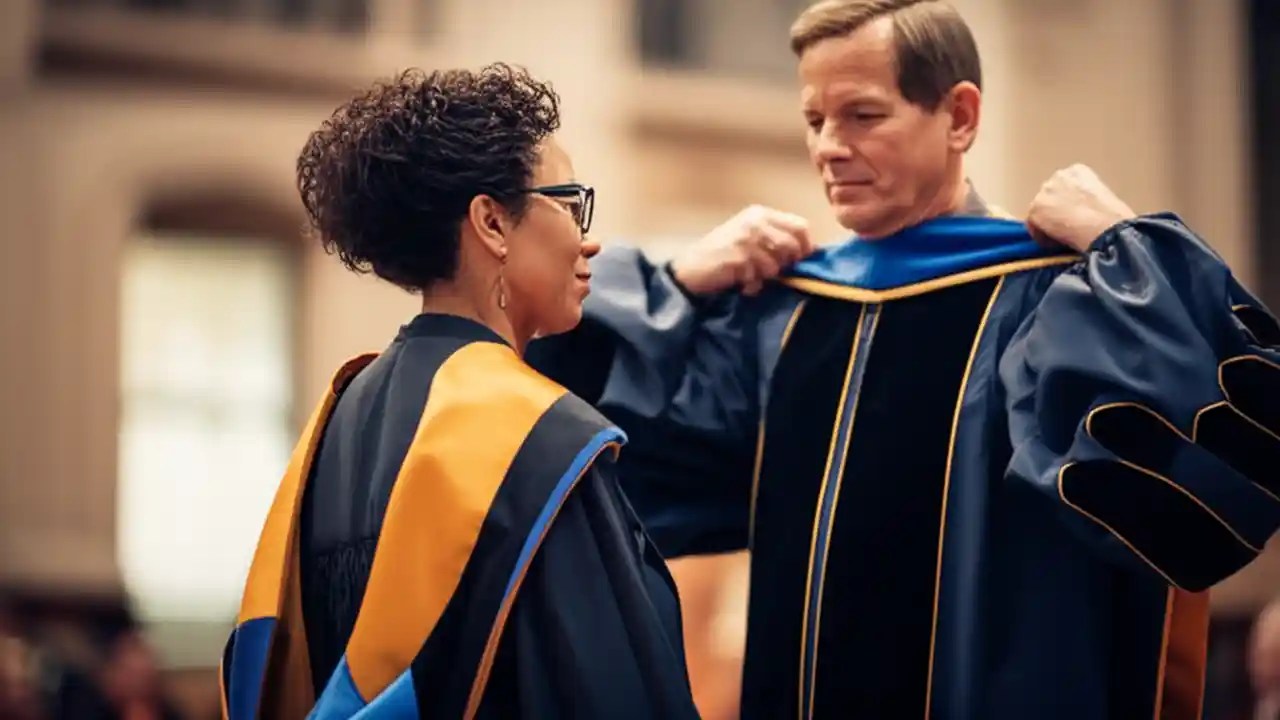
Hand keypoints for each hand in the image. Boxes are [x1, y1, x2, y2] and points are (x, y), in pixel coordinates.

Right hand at [670, 205, 813, 295]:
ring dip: (764, 277)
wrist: (691, 268)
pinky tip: (739, 282)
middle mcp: (754, 221)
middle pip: (791, 246)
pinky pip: (758, 277)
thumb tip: (811, 253)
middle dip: (785, 265)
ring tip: (748, 276)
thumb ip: (777, 239)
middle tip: (768, 273)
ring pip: (776, 265)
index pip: (800, 226)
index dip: (805, 247)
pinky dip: (751, 285)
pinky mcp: (738, 257)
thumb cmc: (723, 256)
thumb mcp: (751, 238)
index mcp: (760, 213)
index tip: (799, 262)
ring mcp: (745, 239)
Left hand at [1026, 164, 1136, 252]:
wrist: (1107, 228)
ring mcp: (1045, 193)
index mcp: (1078, 171)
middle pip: (1049, 196)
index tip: (1075, 215)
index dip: (1068, 203)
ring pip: (1040, 210)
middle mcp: (1058, 176)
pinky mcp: (1035, 210)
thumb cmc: (1113, 218)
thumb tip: (1078, 212)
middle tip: (1065, 227)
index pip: (1063, 185)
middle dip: (1055, 210)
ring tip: (1061, 236)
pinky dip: (1041, 236)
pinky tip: (1055, 243)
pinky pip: (1033, 226)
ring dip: (1047, 222)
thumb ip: (1084, 198)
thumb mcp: (1102, 198)